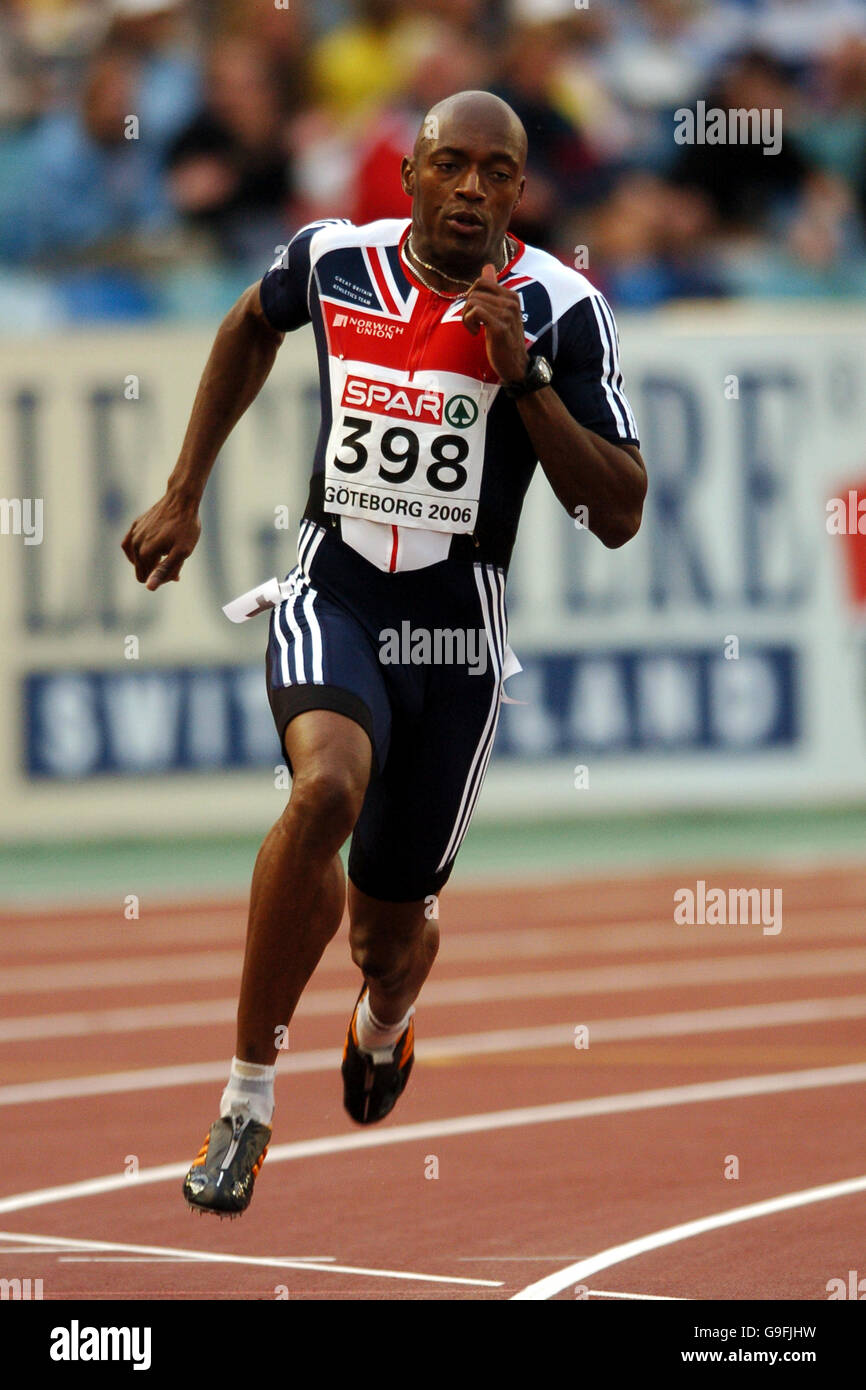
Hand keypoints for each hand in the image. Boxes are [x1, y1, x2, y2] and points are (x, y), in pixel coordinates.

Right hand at [121, 492, 200, 589]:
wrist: (181, 499)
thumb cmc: (185, 527)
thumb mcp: (181, 553)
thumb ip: (165, 571)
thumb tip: (149, 588)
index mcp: (144, 553)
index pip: (146, 579)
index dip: (161, 578)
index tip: (176, 569)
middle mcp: (134, 544)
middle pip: (141, 569)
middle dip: (156, 569)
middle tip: (174, 558)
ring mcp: (133, 534)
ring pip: (135, 558)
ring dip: (150, 558)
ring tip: (166, 550)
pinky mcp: (135, 526)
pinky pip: (129, 544)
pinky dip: (138, 550)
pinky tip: (147, 549)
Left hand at [461, 264, 527, 383]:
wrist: (516, 365)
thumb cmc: (505, 340)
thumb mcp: (500, 311)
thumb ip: (493, 288)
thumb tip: (488, 266)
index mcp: (511, 296)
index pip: (482, 281)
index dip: (472, 295)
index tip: (474, 311)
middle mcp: (511, 302)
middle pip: (474, 291)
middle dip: (466, 307)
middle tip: (472, 323)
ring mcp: (507, 314)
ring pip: (472, 301)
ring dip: (466, 317)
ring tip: (474, 329)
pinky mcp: (500, 327)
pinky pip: (475, 312)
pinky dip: (468, 322)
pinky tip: (475, 333)